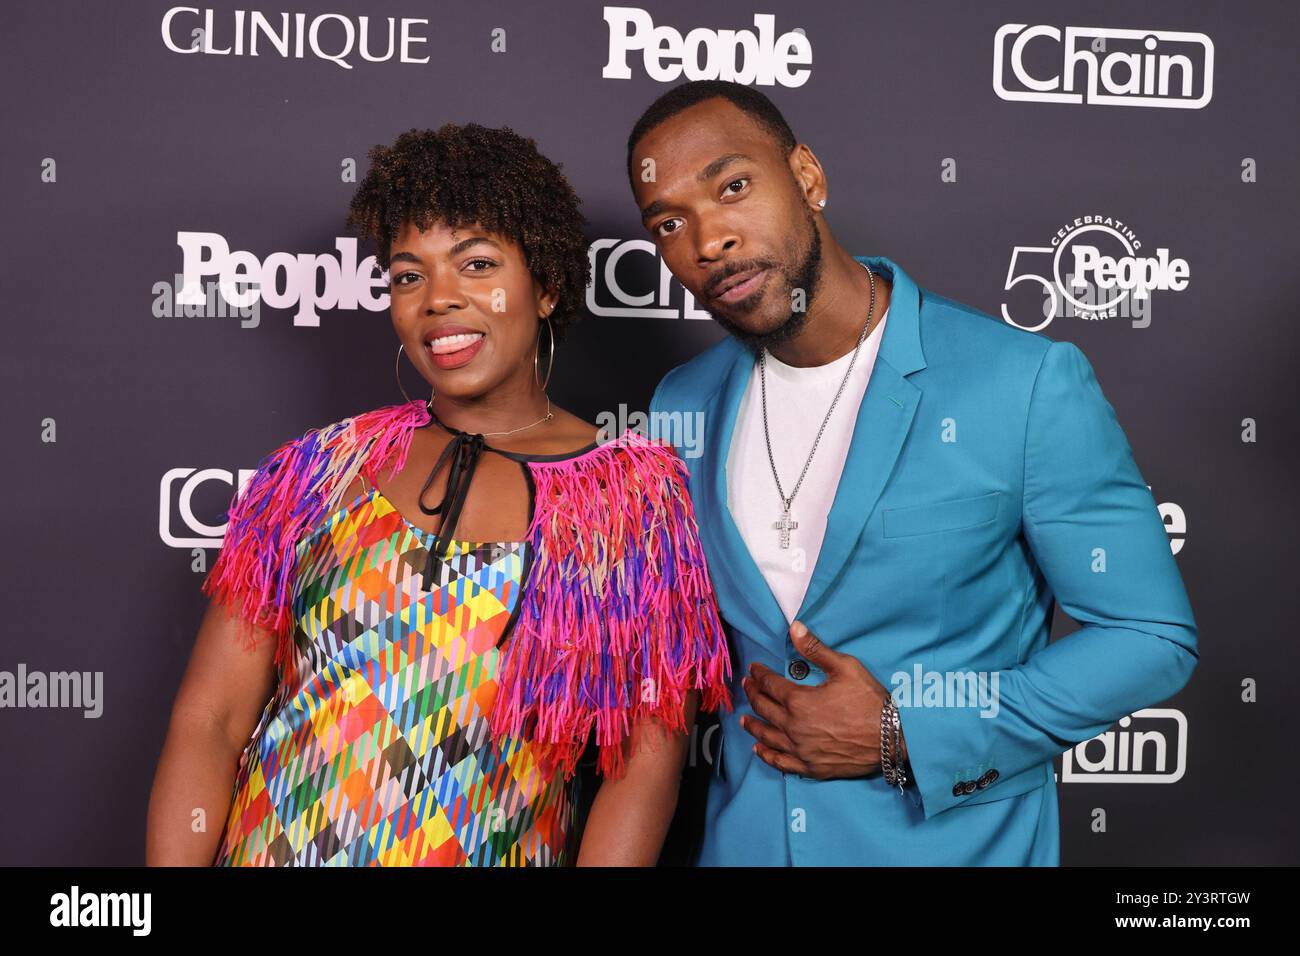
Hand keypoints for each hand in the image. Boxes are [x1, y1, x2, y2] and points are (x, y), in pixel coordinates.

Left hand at [740, 620, 907, 778]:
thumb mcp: (845, 667)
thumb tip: (794, 627)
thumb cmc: (870, 701)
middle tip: (746, 687)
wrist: (892, 738)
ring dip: (753, 726)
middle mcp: (794, 727)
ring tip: (743, 720)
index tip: (753, 669)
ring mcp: (801, 749)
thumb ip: (815, 649)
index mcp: (799, 701)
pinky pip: (781, 761)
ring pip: (767, 736)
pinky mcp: (811, 767)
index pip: (770, 685)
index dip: (759, 675)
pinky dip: (767, 755)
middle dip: (753, 694)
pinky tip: (760, 750)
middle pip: (764, 709)